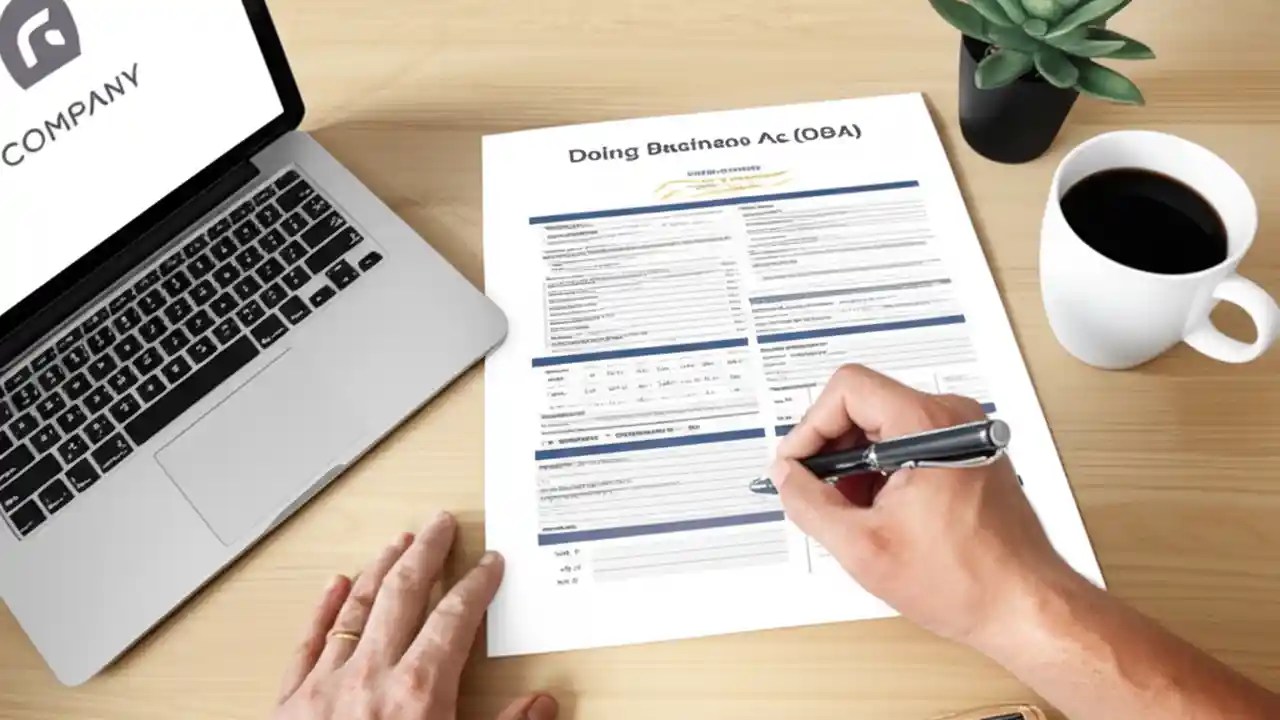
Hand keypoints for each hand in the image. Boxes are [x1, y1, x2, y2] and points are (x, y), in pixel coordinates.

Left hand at [273, 512, 557, 719]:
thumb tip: (542, 705)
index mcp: (421, 693)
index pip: (456, 617)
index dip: (477, 584)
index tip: (488, 564)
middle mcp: (371, 678)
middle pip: (403, 594)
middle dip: (426, 554)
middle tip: (439, 526)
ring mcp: (325, 688)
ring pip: (356, 609)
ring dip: (380, 570)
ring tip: (397, 544)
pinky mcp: (288, 706)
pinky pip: (307, 644)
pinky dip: (323, 610)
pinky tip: (335, 585)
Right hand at [769, 365, 1079, 650]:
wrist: (1025, 606)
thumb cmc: (967, 580)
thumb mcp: (862, 546)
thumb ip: (809, 503)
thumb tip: (787, 477)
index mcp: (929, 425)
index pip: (848, 388)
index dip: (811, 426)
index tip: (798, 463)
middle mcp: (952, 419)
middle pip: (865, 404)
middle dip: (832, 449)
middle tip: (815, 489)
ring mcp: (964, 435)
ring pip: (884, 426)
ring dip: (856, 465)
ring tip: (851, 511)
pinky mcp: (968, 455)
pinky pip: (908, 444)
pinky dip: (882, 472)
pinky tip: (878, 513)